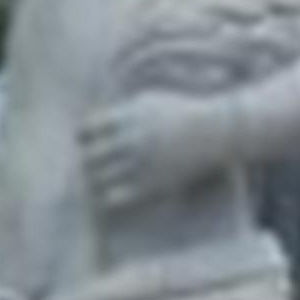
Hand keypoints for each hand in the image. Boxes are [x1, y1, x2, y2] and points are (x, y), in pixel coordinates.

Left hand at [80, 89, 218, 213]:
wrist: (215, 131)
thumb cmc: (179, 115)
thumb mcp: (149, 102)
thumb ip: (120, 114)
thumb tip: (88, 128)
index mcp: (130, 116)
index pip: (86, 130)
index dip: (85, 138)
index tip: (93, 141)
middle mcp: (132, 139)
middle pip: (88, 158)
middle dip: (90, 161)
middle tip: (99, 163)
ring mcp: (139, 163)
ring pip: (97, 180)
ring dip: (98, 180)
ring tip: (108, 177)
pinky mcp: (149, 184)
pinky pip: (111, 198)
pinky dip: (108, 196)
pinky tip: (117, 190)